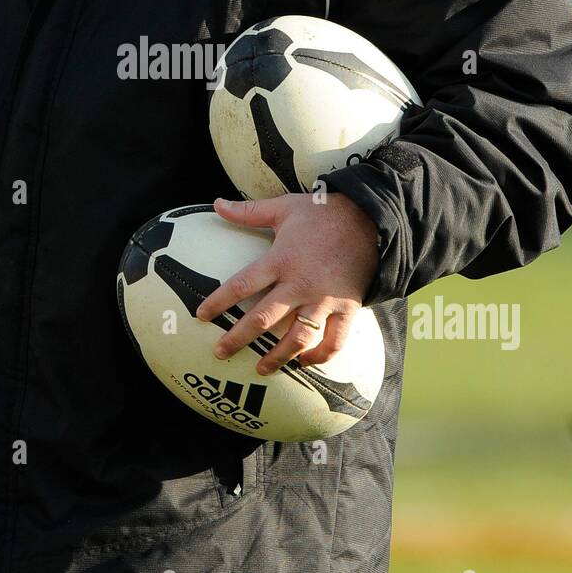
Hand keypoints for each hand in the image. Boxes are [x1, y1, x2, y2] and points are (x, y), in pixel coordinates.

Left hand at [195, 193, 378, 373]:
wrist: (370, 218)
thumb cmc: (323, 212)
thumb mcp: (284, 207)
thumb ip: (248, 212)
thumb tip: (216, 204)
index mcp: (280, 260)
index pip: (242, 284)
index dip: (218, 301)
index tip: (200, 315)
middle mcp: (300, 284)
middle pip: (263, 319)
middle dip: (237, 339)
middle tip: (220, 353)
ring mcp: (324, 300)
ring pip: (297, 338)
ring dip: (277, 357)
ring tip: (260, 369)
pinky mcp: (347, 308)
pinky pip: (334, 341)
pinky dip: (320, 357)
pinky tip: (305, 363)